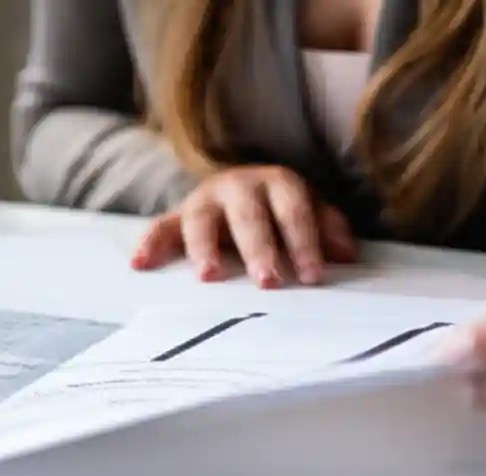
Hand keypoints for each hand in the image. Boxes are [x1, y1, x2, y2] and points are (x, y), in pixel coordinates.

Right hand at [131, 165, 358, 287]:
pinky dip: (149, 245)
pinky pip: (159, 228)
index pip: (293, 212)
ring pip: (202, 221)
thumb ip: (327, 227)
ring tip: (209, 276)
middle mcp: (238, 186)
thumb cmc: (277, 206)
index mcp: (276, 183)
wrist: (237, 185)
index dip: (304, 243)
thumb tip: (346, 255)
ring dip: (205, 248)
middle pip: (249, 218)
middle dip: (259, 249)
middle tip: (268, 281)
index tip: (311, 276)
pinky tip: (140, 264)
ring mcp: (204, 200)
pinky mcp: (177, 216)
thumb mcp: (307, 209)